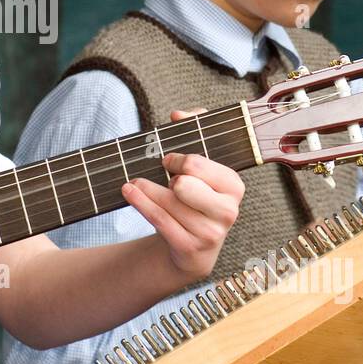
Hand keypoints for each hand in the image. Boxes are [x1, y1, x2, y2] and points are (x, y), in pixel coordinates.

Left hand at [121, 108, 243, 281]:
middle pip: (184, 184)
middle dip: (168, 176)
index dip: (178, 159)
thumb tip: (179, 115)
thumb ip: (195, 130)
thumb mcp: (201, 168)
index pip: (198, 165)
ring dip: (145, 190)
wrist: (194, 247)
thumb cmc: (197, 198)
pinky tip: (128, 192)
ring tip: (133, 184)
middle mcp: (227, 211)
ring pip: (168, 203)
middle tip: (162, 174)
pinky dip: (140, 203)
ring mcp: (210, 233)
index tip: (167, 159)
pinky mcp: (190, 248)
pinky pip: (159, 220)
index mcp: (233, 186)